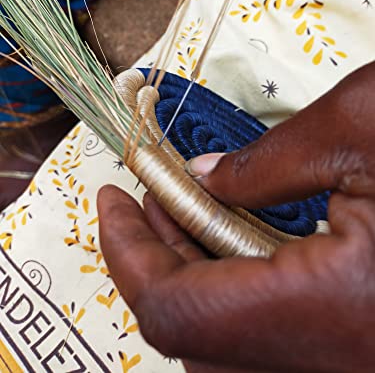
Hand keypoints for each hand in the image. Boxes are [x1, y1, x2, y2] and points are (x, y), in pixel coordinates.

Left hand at [98, 62, 374, 372]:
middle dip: (159, 257)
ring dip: (196, 269)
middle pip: (198, 335)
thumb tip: (203, 179)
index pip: (179, 313)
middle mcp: (345, 361)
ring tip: (186, 204)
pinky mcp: (362, 340)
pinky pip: (273, 331)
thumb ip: (266, 163)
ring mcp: (355, 360)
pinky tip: (237, 229)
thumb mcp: (360, 127)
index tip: (111, 200)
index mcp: (340, 311)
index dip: (129, 254)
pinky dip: (238, 281)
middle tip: (149, 195)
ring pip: (233, 340)